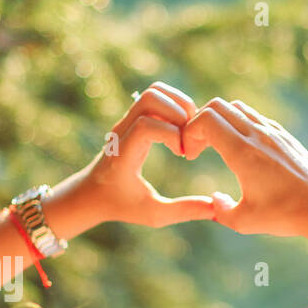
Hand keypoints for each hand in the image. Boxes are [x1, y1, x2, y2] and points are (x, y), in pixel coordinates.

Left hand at [69, 81, 221, 229]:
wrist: (91, 193)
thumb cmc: (122, 206)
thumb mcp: (154, 215)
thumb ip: (184, 211)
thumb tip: (215, 210)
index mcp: (123, 154)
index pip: (147, 125)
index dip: (172, 135)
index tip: (184, 155)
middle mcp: (122, 130)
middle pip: (151, 97)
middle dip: (179, 112)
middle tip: (191, 138)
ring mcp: (126, 120)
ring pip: (154, 92)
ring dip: (179, 105)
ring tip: (189, 131)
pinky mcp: (132, 116)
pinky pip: (155, 97)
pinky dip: (175, 105)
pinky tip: (182, 131)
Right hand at [182, 98, 307, 241]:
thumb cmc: (285, 216)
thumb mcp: (245, 222)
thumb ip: (221, 211)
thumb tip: (215, 200)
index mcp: (243, 151)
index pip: (205, 119)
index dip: (189, 132)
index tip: (190, 156)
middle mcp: (258, 135)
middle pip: (217, 106)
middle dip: (200, 123)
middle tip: (199, 149)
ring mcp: (274, 133)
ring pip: (238, 108)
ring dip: (221, 122)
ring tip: (219, 148)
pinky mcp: (286, 137)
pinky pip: (256, 118)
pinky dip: (241, 125)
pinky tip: (244, 151)